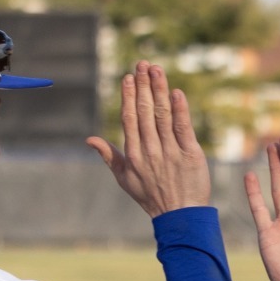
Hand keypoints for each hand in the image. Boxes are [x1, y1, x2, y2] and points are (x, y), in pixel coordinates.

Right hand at [86, 63, 210, 216]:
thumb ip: (108, 155)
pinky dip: (180, 110)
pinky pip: (184, 128)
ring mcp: (171, 151)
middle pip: (146, 112)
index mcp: (133, 153)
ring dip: (160, 90)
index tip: (128, 77)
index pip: (130, 118)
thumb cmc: (150, 196)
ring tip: (157, 70)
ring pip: (163, 116)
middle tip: (143, 64)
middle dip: (144, 86)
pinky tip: (177, 93)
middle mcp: (150, 150)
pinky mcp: (191, 154)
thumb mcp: (124, 178)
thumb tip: (89, 139)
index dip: (129, 96)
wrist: (180, 215)